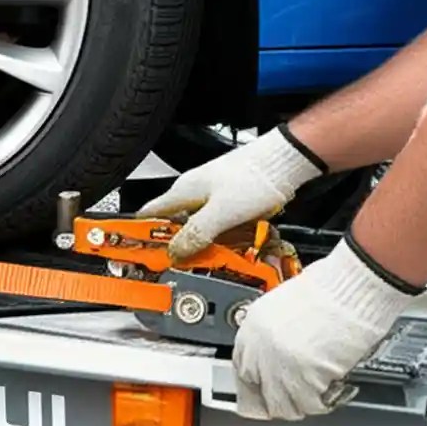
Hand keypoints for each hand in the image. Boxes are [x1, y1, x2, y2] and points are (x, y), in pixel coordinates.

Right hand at [135, 125, 325, 261]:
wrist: (285, 162)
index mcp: (183, 191)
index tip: (142, 253)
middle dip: (180, 246)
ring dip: (205, 243)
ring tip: (214, 256)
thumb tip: (175, 252)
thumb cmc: (254, 177)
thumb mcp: (220, 213)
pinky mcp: (231, 199)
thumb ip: (195, 235)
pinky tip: (234, 244)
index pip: (149, 215)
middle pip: (176, 226)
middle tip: (185, 264)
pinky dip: (223, 236)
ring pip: (199, 226)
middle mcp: (194, 192)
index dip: (141, 235)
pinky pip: (219, 223)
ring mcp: (213, 195)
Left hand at [232, 237, 420, 420]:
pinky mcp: (305, 380)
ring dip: (302, 402)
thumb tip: (277, 355)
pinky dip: (324, 401)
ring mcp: (279, 367)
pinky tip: (334, 385)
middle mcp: (259, 351)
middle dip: (277, 400)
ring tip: (320, 387)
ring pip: (284, 406)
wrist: (351, 288)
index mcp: (251, 329)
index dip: (257, 386)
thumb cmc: (329, 290)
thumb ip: (274, 336)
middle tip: (298, 394)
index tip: (265, 393)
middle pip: (258, 395)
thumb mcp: (285, 308)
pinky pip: (310, 406)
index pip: (241, 372)